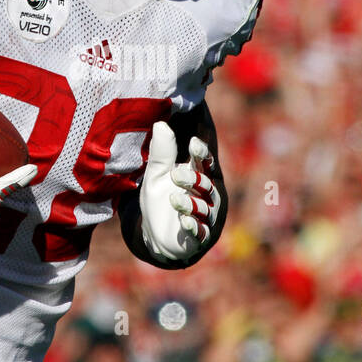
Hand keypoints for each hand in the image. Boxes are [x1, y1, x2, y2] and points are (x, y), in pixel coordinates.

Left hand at [139, 121, 221, 263]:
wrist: (155, 234)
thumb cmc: (160, 200)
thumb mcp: (155, 176)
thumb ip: (161, 153)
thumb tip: (160, 123)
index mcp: (197, 176)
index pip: (205, 162)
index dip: (201, 153)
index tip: (192, 144)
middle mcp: (205, 196)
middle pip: (206, 184)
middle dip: (193, 179)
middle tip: (176, 175)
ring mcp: (204, 217)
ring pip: (205, 209)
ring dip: (191, 204)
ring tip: (174, 200)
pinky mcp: (198, 237)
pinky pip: (200, 232)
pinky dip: (193, 227)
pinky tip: (184, 222)